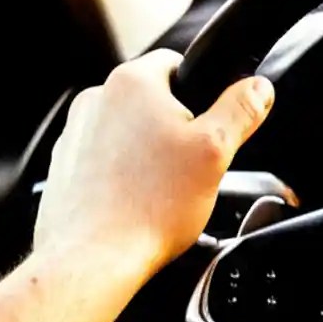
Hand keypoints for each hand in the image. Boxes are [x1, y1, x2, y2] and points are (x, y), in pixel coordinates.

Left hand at [34, 50, 273, 277]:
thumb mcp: (216, 151)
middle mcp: (96, 100)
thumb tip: (258, 88)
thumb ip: (242, 110)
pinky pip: (106, 162)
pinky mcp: (65, 167)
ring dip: (150, 153)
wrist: (92, 258)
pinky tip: (139, 203)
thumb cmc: (148, 207)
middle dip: (177, 129)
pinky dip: (124, 177)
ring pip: (130, 133)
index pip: (178, 63)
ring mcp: (75, 134)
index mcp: (132, 83)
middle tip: (193, 165)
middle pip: (154, 102)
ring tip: (164, 190)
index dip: (204, 92)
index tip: (212, 123)